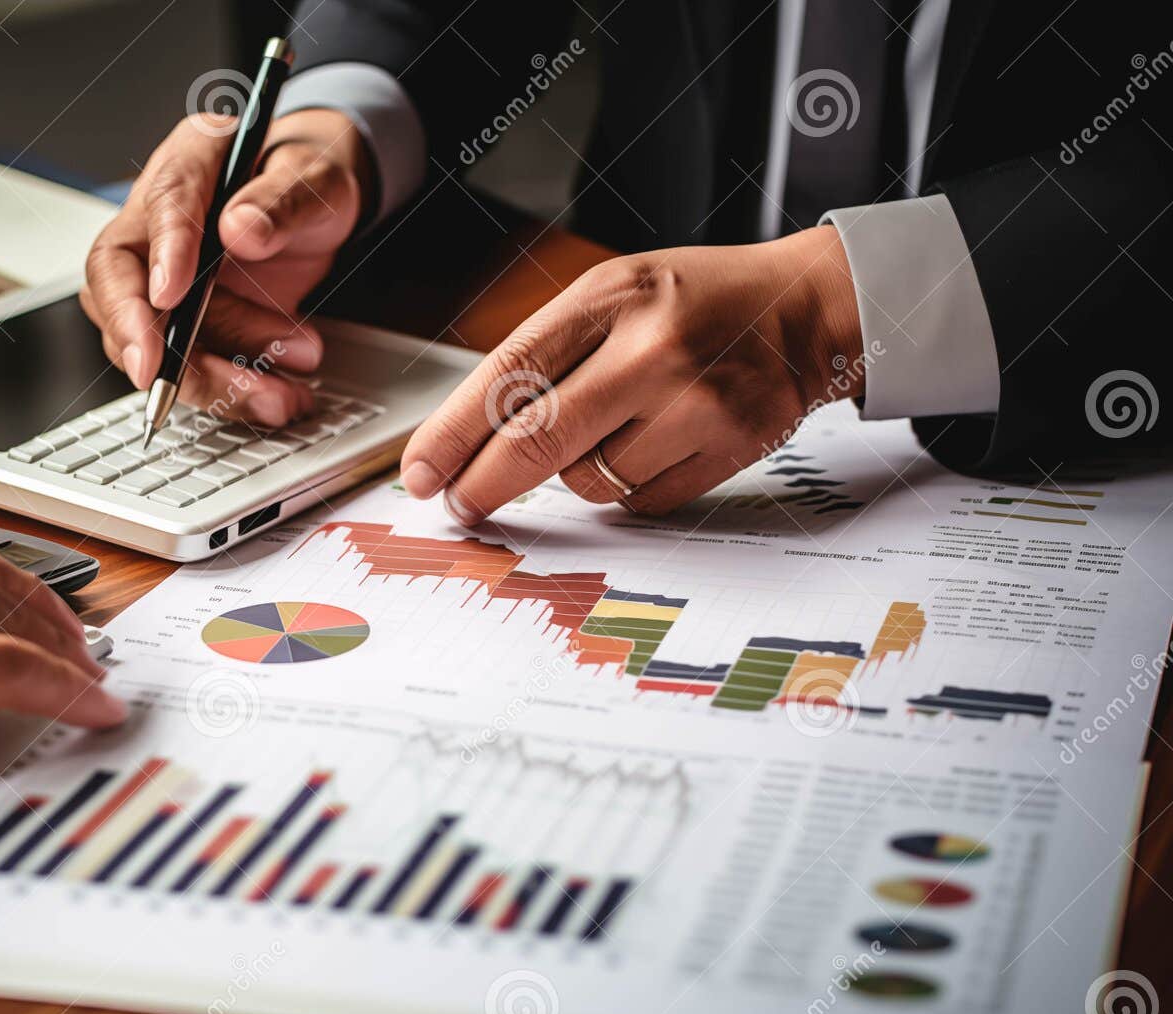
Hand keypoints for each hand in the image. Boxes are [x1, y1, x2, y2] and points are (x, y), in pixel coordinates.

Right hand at [81, 108, 371, 425]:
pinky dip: (230, 389)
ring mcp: (168, 275)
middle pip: (124, 282)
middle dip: (143, 336)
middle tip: (161, 377)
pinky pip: (190, 364)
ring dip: (210, 376)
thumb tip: (242, 229)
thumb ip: (283, 199)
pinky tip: (273, 397)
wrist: (318, 206)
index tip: (170, 295)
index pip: (160, 204)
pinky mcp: (188, 321)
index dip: (162, 252)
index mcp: (191, 161)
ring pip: (155, 338)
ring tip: (274, 394)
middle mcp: (161, 221)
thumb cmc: (309, 180)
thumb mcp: (316, 179)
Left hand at [399, 226, 864, 523]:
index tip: (421, 472)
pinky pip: (641, 500)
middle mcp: (651, 347)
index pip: (507, 375)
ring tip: (612, 430)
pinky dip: (631, 487)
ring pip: (589, 480)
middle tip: (460, 504)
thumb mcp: (616, 295)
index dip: (452, 434)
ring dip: (577, 473)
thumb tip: (467, 439)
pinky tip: (655, 445)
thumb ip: (548, 355)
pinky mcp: (728, 448)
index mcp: (610, 296)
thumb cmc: (695, 303)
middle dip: (484, 483)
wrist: (807, 308)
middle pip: (536, 442)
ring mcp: (695, 402)